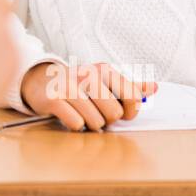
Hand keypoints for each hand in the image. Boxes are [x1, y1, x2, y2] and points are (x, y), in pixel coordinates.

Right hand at [20, 61, 157, 131]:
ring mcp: (69, 86)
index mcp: (103, 70)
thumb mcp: (104, 82)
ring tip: (82, 114)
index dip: (130, 111)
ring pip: (96, 122)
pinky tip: (69, 116)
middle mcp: (87, 74)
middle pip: (114, 114)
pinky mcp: (54, 99)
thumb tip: (154, 88)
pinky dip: (75, 125)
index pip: (133, 97)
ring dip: (90, 124)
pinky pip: (76, 124)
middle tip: (95, 111)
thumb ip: (129, 87)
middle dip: (106, 119)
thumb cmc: (78, 85)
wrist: (41, 81)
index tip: (121, 111)